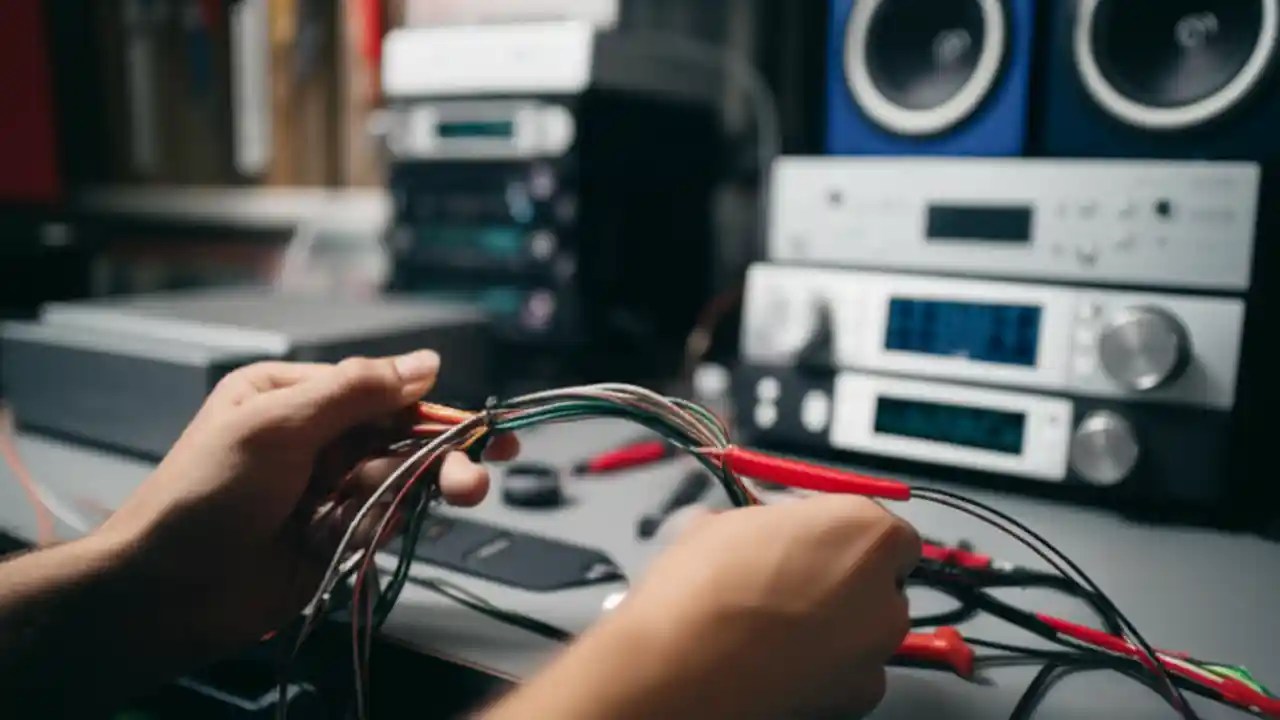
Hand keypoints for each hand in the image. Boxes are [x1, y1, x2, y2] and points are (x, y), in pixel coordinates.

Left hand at [96, 350, 515, 658]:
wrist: (167, 591)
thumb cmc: (206, 495)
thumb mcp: (278, 424)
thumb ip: (356, 391)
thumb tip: (425, 361)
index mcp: (291, 395)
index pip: (378, 392)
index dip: (429, 407)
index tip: (477, 424)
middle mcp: (312, 437)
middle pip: (397, 435)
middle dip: (441, 451)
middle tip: (484, 466)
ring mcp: (324, 488)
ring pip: (398, 477)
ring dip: (431, 484)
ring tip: (466, 492)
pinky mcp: (333, 535)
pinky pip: (383, 518)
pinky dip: (392, 520)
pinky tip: (381, 525)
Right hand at [485, 495, 918, 719]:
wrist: (678, 668)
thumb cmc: (699, 591)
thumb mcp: (724, 522)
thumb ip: (767, 522)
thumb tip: (762, 527)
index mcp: (861, 529)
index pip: (884, 529)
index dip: (843, 535)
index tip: (814, 541)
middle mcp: (883, 590)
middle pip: (880, 580)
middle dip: (842, 580)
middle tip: (788, 582)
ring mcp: (876, 649)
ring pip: (866, 629)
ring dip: (834, 625)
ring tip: (773, 627)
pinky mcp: (859, 697)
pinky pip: (851, 673)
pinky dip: (824, 669)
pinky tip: (777, 661)